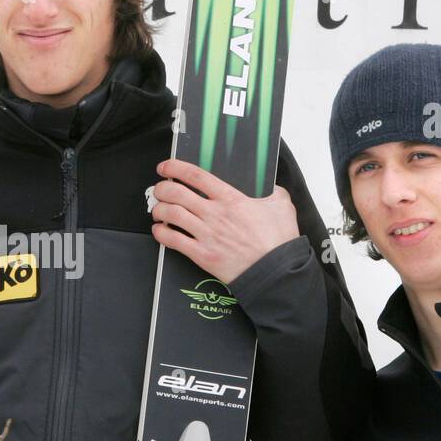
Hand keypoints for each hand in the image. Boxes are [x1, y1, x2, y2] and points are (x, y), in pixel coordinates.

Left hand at [148, 158, 299, 283]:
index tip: (166, 167)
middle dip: (162, 188)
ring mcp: (206, 235)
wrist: (276, 272)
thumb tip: (269, 188)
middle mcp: (215, 214)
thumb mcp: (282, 206)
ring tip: (158, 210)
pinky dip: (161, 233)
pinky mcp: (202, 255)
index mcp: (231, 199)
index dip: (175, 168)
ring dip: (159, 210)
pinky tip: (160, 230)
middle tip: (159, 189)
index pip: (195, 176)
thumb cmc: (278, 242)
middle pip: (176, 193)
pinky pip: (173, 240)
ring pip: (171, 214)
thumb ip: (272, 192)